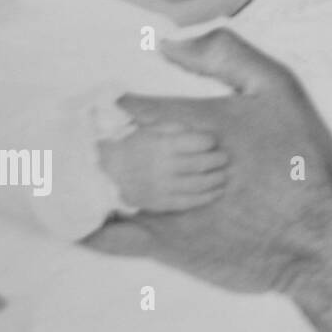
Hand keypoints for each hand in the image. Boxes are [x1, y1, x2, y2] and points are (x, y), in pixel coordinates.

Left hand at [81, 29, 331, 331]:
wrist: (319, 234)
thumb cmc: (303, 159)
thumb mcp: (280, 89)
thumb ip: (227, 55)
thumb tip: (168, 43)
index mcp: (193, 120)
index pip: (130, 103)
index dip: (114, 101)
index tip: (107, 99)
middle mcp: (170, 162)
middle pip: (107, 143)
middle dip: (95, 136)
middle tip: (89, 132)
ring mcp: (163, 206)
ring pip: (101, 185)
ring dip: (90, 173)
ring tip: (88, 167)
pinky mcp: (164, 244)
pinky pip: (107, 236)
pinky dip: (89, 223)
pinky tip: (87, 213)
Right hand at [97, 126, 226, 212]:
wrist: (107, 172)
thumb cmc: (134, 146)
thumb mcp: (152, 129)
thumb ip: (176, 128)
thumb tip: (200, 133)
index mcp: (162, 145)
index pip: (195, 143)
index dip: (209, 141)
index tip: (213, 141)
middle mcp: (163, 167)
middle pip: (200, 164)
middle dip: (217, 160)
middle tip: (224, 158)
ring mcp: (162, 187)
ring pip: (198, 184)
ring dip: (216, 180)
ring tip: (223, 175)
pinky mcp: (160, 203)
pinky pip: (188, 202)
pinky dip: (206, 197)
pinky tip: (217, 192)